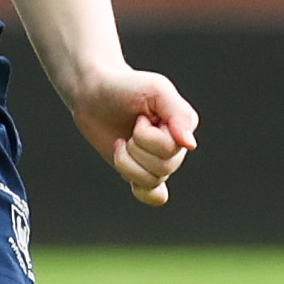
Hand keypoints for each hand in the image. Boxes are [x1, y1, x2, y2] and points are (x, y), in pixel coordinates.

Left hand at [71, 63, 198, 204]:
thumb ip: (178, 113)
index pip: (171, 149)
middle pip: (163, 168)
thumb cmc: (125, 87)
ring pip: (152, 181)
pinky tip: (134, 183)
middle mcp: (176, 144)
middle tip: (130, 129)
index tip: (140, 116)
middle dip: (136, 149)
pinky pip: (154, 196)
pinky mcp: (141, 171)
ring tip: (122, 142)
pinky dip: (145, 193)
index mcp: (184, 124)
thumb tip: (190, 144)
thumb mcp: (155, 90)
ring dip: (127, 163)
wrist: (93, 94)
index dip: (146, 136)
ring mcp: (158, 159)